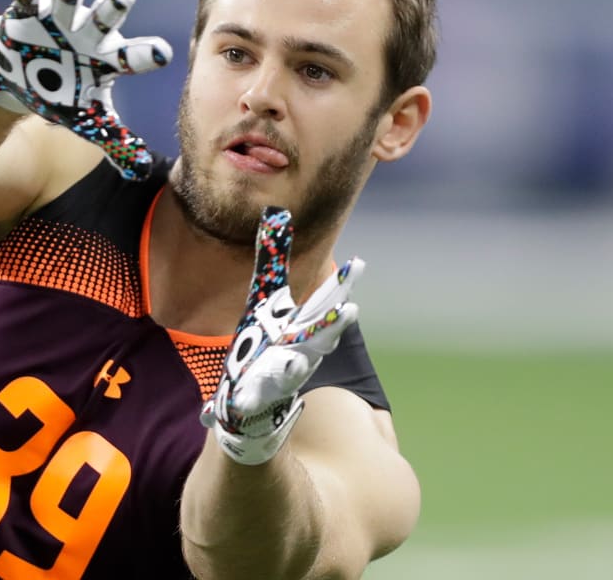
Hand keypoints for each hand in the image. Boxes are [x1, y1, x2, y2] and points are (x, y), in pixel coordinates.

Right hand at [0, 0, 171, 180]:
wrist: (23, 74)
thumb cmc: (64, 92)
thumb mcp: (89, 120)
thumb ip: (117, 142)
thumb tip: (142, 173)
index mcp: (106, 59)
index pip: (133, 58)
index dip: (146, 55)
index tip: (163, 53)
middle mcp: (87, 33)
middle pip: (105, 18)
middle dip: (112, 7)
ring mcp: (58, 19)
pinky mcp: (27, 10)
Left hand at [200, 208, 364, 465]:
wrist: (253, 401)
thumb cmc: (265, 342)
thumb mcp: (265, 298)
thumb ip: (272, 258)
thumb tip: (277, 212)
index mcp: (300, 325)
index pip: (324, 302)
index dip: (341, 284)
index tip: (359, 264)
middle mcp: (298, 349)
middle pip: (319, 333)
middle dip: (334, 321)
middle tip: (351, 307)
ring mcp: (281, 373)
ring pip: (297, 364)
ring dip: (301, 360)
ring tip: (301, 356)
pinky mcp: (259, 395)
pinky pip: (262, 391)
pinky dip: (264, 387)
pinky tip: (267, 380)